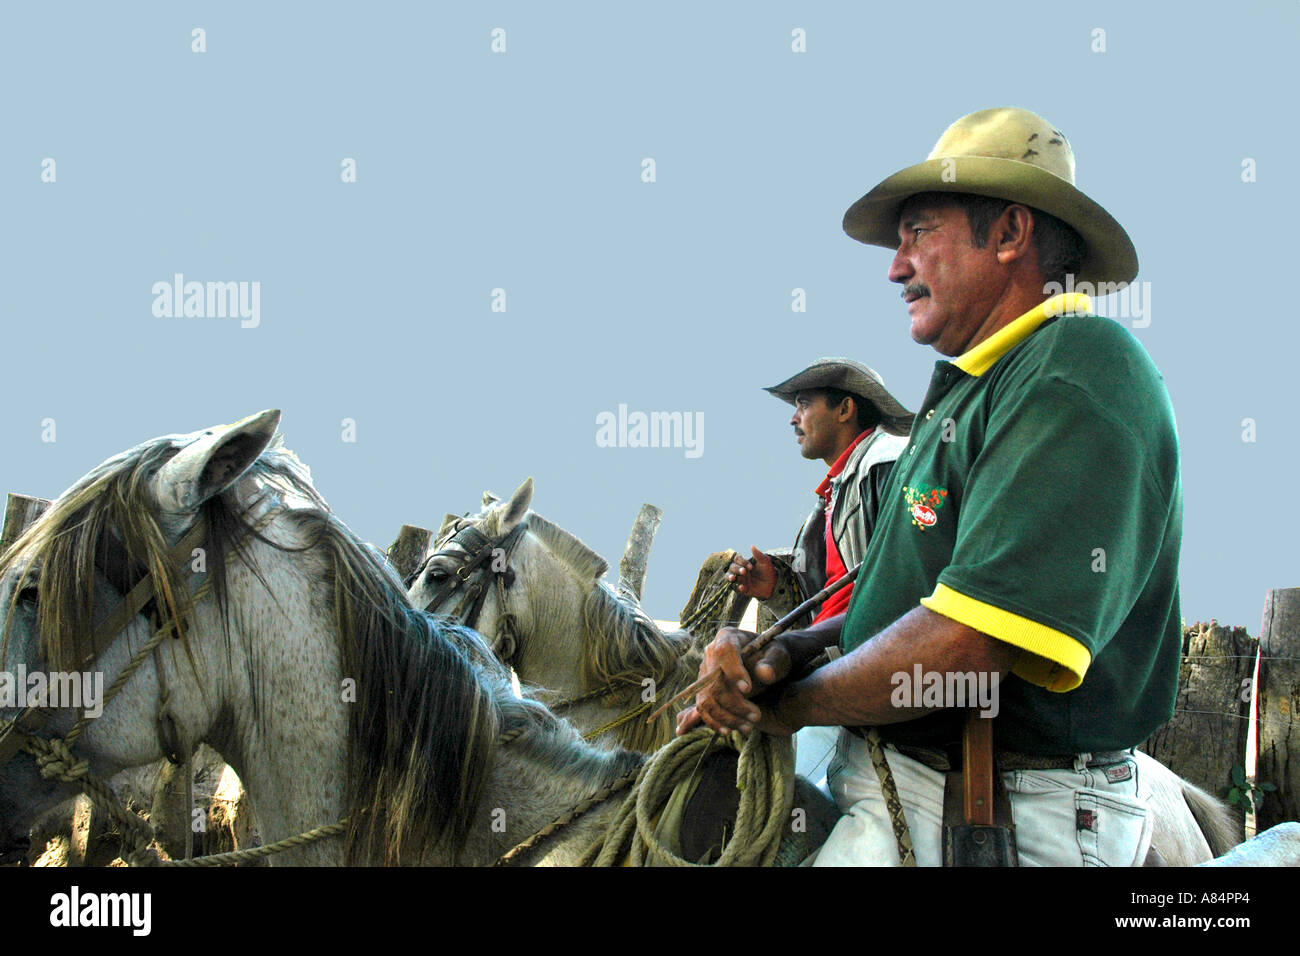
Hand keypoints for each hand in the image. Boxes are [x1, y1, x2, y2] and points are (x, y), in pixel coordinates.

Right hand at [675, 626, 813, 736]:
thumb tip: (765, 673)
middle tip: (756, 716)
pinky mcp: (705, 690)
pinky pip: (703, 709)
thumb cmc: (774, 657)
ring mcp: (705, 673)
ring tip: (748, 727)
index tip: (748, 689)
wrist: (769, 666)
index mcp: (728, 637)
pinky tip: (729, 730)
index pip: (724, 651)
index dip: (733, 670)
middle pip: (713, 681)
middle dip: (734, 703)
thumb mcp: (779, 656)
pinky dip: (714, 722)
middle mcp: (711, 654)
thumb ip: (773, 663)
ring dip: (726, 717)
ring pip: (707, 699)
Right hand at [725, 546, 776, 599]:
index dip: (743, 562)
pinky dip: (738, 587)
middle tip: (744, 572)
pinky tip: (742, 587)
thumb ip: (759, 555)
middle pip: (732, 567)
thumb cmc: (768, 571)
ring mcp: (740, 580)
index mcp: (744, 563)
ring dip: (730, 577)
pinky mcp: (742, 589)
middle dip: (737, 569)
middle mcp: (740, 571)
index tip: (751, 567)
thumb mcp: (766, 562)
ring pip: (729, 577)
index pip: (737, 559)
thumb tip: (751, 546)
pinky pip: (736, 588)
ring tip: (733, 578)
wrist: (773, 585)